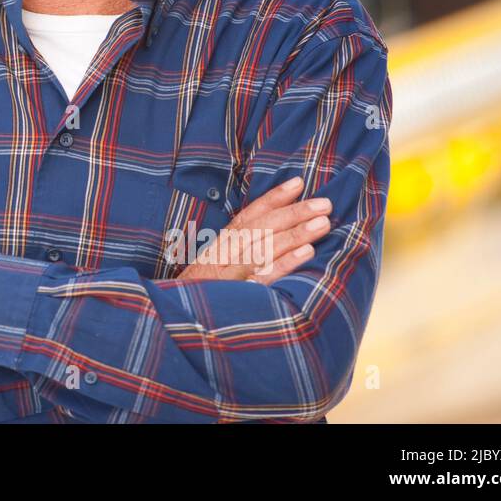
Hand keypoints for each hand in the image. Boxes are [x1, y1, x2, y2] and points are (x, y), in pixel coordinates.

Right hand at [174, 176, 330, 284]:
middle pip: (262, 227)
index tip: (298, 183)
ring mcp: (231, 273)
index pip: (249, 215)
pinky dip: (286, 263)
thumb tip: (270, 234)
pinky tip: (307, 253)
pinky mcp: (238, 293)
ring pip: (266, 247)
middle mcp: (225, 254)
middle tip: (324, 203)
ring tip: (323, 223)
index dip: (273, 197)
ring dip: (296, 233)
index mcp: (221, 244)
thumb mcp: (212, 265)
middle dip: (294, 212)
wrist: (176, 318)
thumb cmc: (201, 293)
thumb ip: (236, 249)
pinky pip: (265, 275)